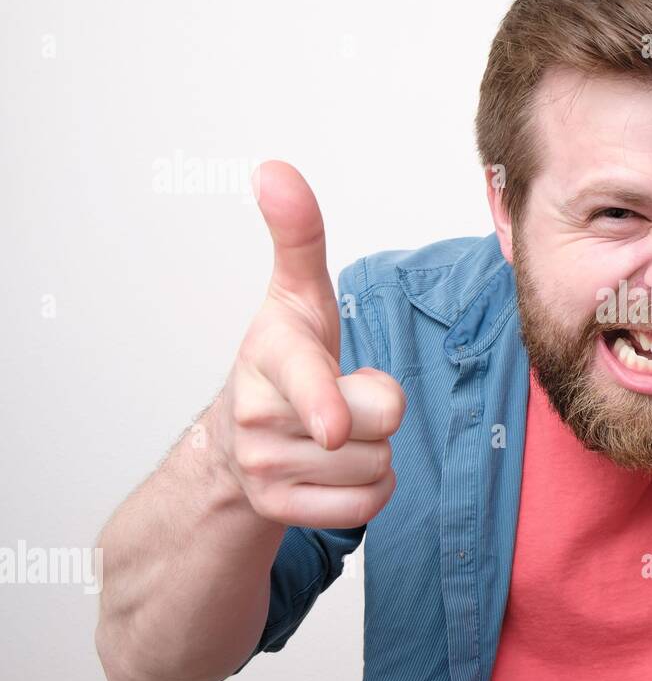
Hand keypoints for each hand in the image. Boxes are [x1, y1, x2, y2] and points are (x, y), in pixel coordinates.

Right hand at [215, 161, 405, 527]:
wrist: (240, 438)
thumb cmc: (285, 360)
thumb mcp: (296, 294)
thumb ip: (297, 234)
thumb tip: (274, 169)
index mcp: (269, 354)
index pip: (305, 377)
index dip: (326, 402)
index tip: (333, 426)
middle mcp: (257, 414)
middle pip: (381, 422)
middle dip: (380, 410)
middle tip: (346, 397)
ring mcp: (263, 467)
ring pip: (377, 466)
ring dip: (374, 451)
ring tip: (336, 432)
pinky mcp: (277, 511)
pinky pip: (367, 506)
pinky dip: (368, 490)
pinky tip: (337, 469)